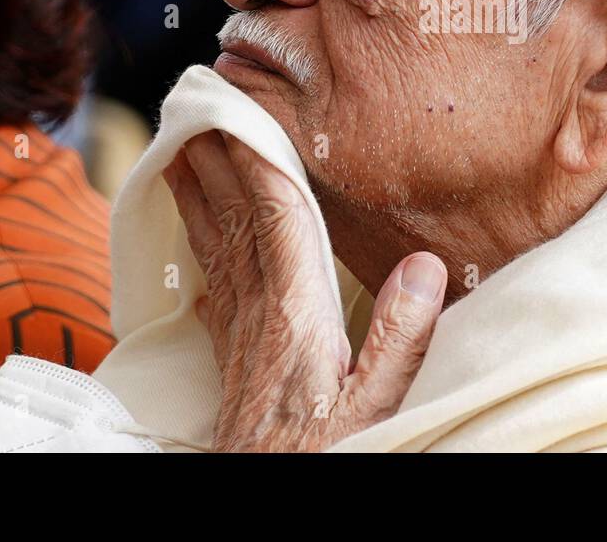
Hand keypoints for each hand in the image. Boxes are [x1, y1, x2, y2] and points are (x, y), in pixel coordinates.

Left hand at [162, 131, 446, 450]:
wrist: (265, 500)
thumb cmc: (324, 457)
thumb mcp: (377, 405)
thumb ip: (399, 338)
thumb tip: (424, 265)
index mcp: (296, 316)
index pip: (276, 219)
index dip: (259, 161)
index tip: (241, 110)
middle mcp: (260, 315)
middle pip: (236, 220)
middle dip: (218, 159)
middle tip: (197, 105)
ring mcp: (242, 336)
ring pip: (217, 247)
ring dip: (199, 194)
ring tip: (182, 151)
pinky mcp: (234, 360)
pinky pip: (214, 284)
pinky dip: (203, 249)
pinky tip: (198, 242)